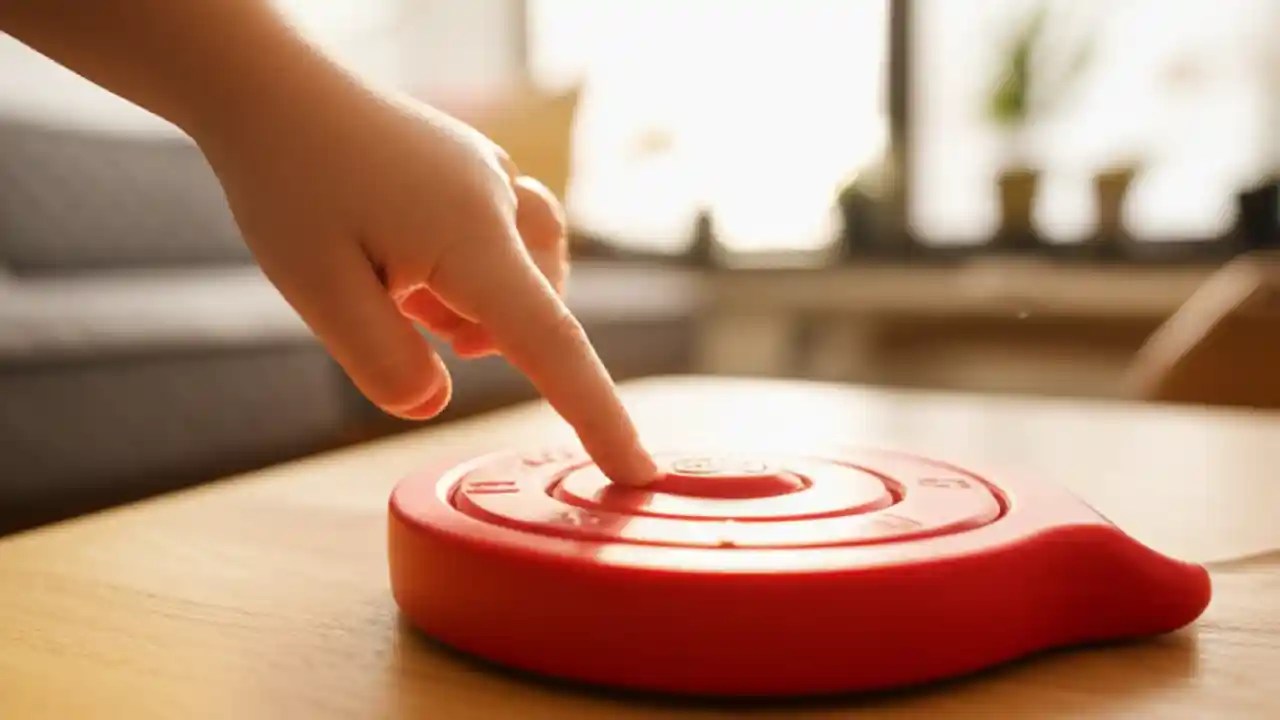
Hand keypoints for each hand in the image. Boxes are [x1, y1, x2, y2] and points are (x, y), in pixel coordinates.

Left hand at [193, 82, 656, 484]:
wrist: (267, 86)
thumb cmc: (289, 180)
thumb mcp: (318, 289)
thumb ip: (384, 362)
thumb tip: (433, 403)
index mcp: (472, 240)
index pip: (554, 346)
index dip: (598, 417)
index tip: (638, 473)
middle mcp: (499, 203)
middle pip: (539, 306)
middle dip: (485, 336)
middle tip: (403, 311)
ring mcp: (490, 178)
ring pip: (526, 267)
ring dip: (476, 300)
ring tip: (399, 283)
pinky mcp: (472, 169)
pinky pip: (501, 233)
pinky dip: (465, 266)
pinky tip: (401, 250)